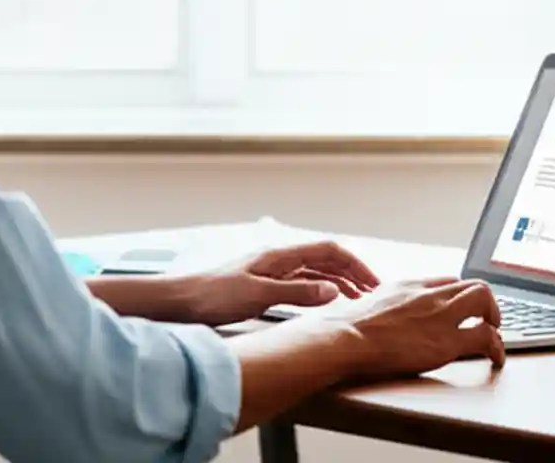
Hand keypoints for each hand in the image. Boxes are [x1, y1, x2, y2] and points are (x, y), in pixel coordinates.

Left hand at [188, 241, 380, 325]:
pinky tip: (325, 303)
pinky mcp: (264, 286)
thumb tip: (335, 290)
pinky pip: (302, 283)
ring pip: (315, 272)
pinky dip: (320, 290)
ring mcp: (272, 272)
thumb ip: (297, 292)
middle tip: (373, 296)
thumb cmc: (214, 296)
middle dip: (352, 274)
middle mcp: (279, 259)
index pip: (329, 250)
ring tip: (356, 301)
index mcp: (280, 255)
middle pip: (325, 259)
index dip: (355, 265)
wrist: (180, 302)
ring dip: (338, 283)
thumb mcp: (258, 295)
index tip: (374, 285)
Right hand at [336, 277, 505, 376]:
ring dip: (495, 318)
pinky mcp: (446, 341)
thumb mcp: (371, 302)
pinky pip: (485, 337)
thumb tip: (388, 312)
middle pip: (472, 284)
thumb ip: (388, 303)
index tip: (466, 308)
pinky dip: (497, 347)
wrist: (347, 339)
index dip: (462, 296)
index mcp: (410, 285)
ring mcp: (439, 315)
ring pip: (484, 300)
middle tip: (487, 319)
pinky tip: (496, 357)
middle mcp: (429, 295)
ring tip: (494, 335)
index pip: (450, 281)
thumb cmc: (350, 327)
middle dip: (486, 303)